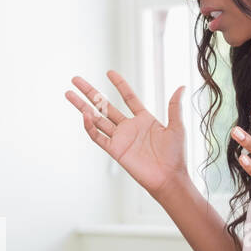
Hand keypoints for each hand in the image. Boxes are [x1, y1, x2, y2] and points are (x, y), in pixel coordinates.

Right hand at [65, 71, 188, 199]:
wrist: (169, 177)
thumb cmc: (175, 155)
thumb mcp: (177, 127)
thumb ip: (174, 107)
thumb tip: (181, 87)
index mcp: (144, 119)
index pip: (128, 97)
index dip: (119, 84)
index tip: (109, 72)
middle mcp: (129, 127)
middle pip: (104, 105)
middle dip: (90, 92)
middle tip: (76, 80)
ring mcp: (120, 138)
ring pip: (97, 119)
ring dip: (82, 106)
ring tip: (69, 94)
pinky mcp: (115, 150)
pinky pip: (98, 137)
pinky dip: (90, 127)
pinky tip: (84, 114)